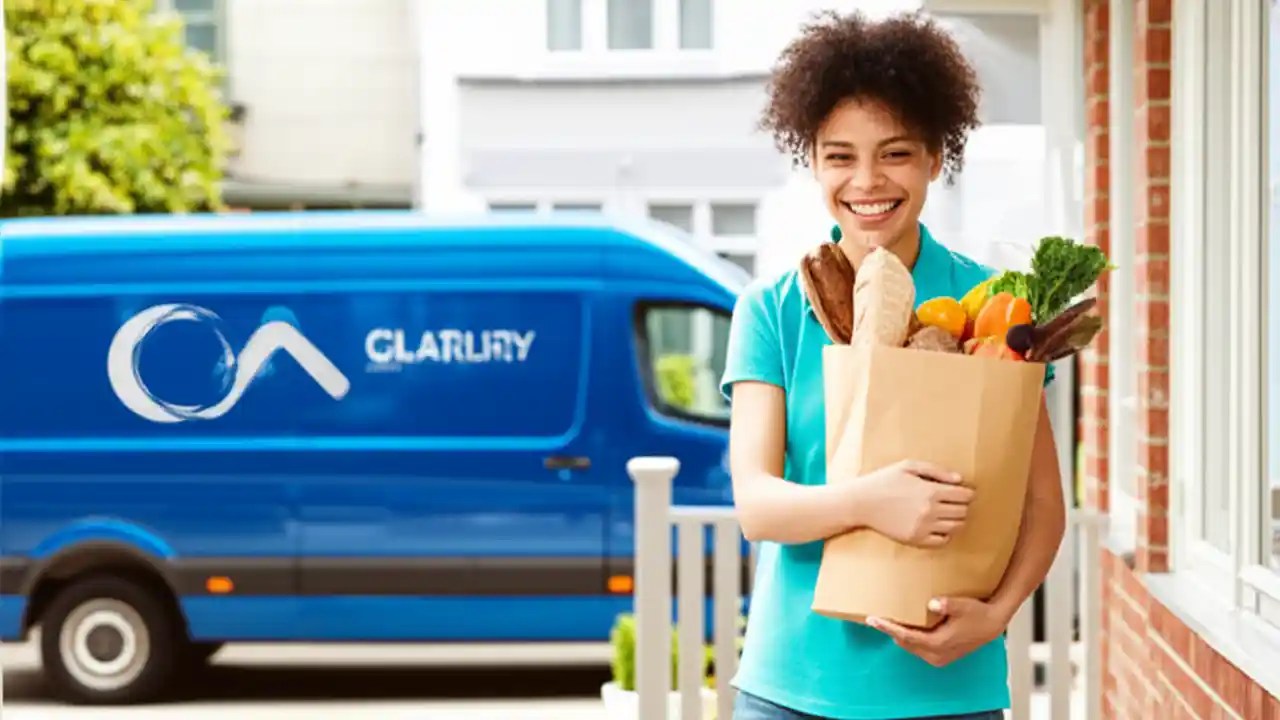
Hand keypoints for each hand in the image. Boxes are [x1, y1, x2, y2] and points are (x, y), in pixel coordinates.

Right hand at [850, 460, 973, 546]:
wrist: (861, 502)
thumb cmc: (884, 480)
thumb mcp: (908, 466)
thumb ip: (936, 470)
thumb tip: (959, 480)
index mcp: (930, 491)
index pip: (964, 496)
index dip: (967, 493)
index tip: (962, 492)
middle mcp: (930, 511)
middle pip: (963, 512)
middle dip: (963, 505)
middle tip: (954, 502)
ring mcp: (923, 527)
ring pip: (956, 527)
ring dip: (956, 519)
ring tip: (947, 513)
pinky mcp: (915, 539)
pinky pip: (942, 541)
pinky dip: (945, 534)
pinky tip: (938, 526)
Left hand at [867, 597, 1008, 666]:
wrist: (993, 624)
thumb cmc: (977, 613)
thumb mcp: (963, 606)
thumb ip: (948, 605)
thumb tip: (933, 603)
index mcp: (938, 644)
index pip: (906, 636)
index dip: (888, 628)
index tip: (873, 620)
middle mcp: (936, 655)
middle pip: (905, 643)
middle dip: (891, 631)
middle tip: (875, 618)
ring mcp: (939, 658)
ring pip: (911, 647)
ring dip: (900, 635)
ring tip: (887, 621)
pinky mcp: (942, 656)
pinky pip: (919, 648)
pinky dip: (910, 638)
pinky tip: (905, 626)